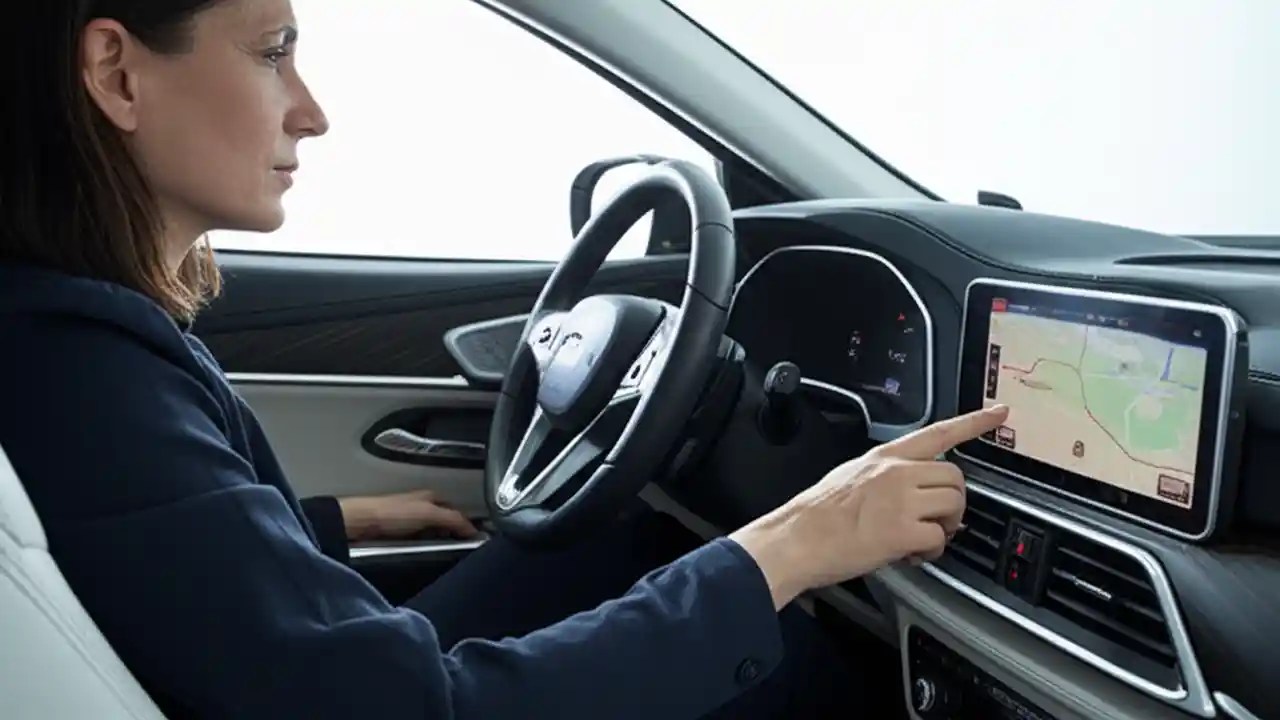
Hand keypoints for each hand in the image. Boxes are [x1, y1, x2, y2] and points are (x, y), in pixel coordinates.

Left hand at [338, 490, 479, 541]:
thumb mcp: (430, 514)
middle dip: (453, 535)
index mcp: (431, 497)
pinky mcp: (397, 535)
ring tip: (444, 555)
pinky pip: (418, 544)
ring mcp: (409, 521)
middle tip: (461, 551)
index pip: (457, 511)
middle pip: (445, 523)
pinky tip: (425, 556)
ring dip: (438, 543)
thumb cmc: (393, 514)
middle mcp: (421, 506)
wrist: (359, 524)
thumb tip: (475, 531)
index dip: (466, 525)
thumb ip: (454, 520)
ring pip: (432, 534)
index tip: (476, 541)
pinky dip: (424, 549)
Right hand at [730, 405, 1008, 608]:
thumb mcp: (851, 476)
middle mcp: (896, 473)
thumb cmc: (816, 515)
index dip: (973, 423)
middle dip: (954, 503)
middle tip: (937, 522)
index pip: (937, 433)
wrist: (796, 539)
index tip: (999, 413)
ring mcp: (900, 500)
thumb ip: (886, 478)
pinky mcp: (902, 530)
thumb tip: (912, 494)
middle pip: (955, 477)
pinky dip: (931, 552)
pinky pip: (939, 538)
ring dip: (944, 527)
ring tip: (919, 541)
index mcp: (884, 458)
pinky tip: (911, 555)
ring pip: (953, 505)